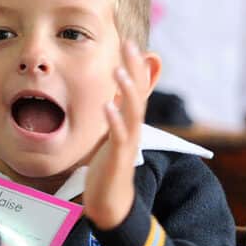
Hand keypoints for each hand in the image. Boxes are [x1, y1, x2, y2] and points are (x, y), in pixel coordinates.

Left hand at [83, 42, 148, 229]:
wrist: (111, 203)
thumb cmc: (108, 168)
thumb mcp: (111, 135)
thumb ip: (115, 115)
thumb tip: (113, 94)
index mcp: (130, 122)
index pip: (136, 89)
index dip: (134, 66)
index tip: (129, 43)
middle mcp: (133, 129)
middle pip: (138, 94)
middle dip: (135, 69)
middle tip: (130, 45)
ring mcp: (128, 143)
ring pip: (132, 112)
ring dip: (127, 90)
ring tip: (119, 70)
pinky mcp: (118, 158)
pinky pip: (119, 136)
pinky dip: (114, 120)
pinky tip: (107, 106)